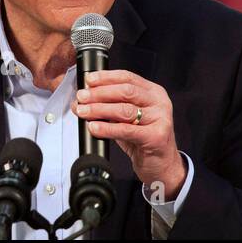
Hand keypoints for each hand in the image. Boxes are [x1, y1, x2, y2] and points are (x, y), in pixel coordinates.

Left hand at [72, 69, 185, 198]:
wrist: (162, 165)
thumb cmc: (143, 139)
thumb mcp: (126, 119)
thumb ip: (107, 107)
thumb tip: (79, 101)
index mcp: (153, 92)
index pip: (128, 77)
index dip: (106, 77)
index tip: (88, 80)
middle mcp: (159, 102)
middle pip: (126, 91)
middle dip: (99, 93)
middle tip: (82, 97)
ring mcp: (160, 119)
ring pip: (125, 109)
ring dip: (100, 109)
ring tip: (83, 111)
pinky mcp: (156, 136)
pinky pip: (126, 130)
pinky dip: (107, 128)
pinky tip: (94, 127)